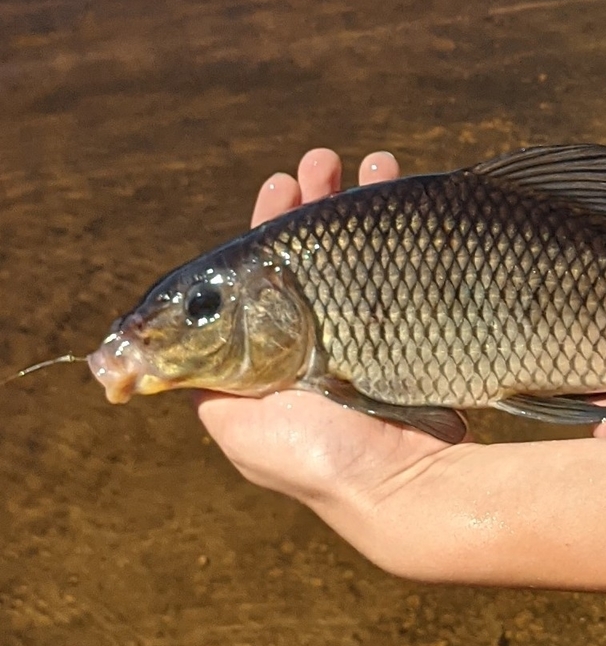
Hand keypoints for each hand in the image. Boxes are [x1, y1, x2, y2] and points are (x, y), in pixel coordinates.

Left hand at [197, 149, 460, 513]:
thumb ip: (199, 373)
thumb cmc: (314, 453)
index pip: (261, 273)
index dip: (269, 224)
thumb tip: (157, 342)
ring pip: (359, 255)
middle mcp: (316, 338)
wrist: (398, 484)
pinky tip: (402, 197)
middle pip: (312, 254)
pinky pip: (399, 273)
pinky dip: (401, 233)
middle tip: (326, 161)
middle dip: (318, 203)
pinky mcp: (409, 336)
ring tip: (371, 162)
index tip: (281, 182)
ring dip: (361, 204)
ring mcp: (367, 335)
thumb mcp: (231, 416)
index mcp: (270, 353)